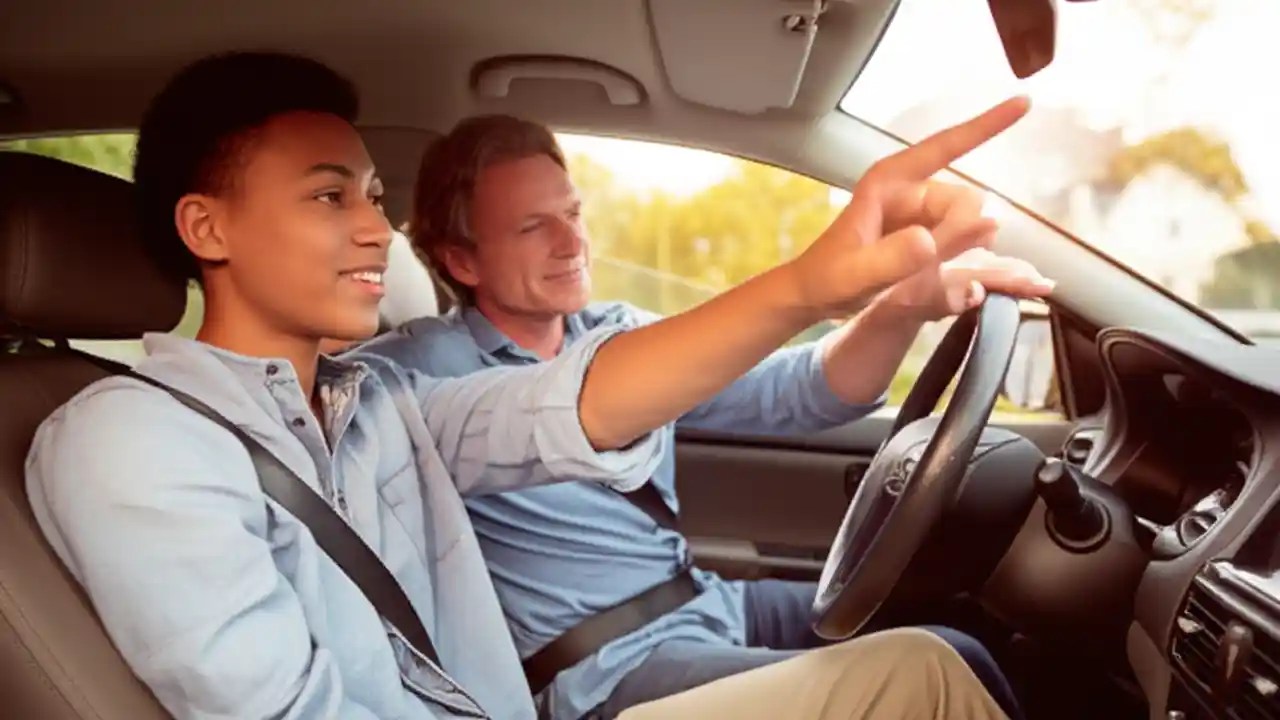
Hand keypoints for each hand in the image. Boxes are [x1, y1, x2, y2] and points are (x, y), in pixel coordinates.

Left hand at [787, 96, 1030, 319]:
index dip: (985, 126)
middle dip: (958, 233)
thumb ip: (891, 259)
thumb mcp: (855, 274)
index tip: (1023, 103)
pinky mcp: (929, 234)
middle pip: (963, 201)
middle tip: (923, 262)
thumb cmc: (828, 278)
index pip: (945, 147)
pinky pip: (963, 238)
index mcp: (890, 182)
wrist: (815, 295)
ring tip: (917, 270)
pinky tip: (945, 269)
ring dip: (960, 247)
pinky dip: (966, 252)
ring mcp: (922, 212)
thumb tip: (930, 240)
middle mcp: (911, 190)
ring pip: (968, 222)